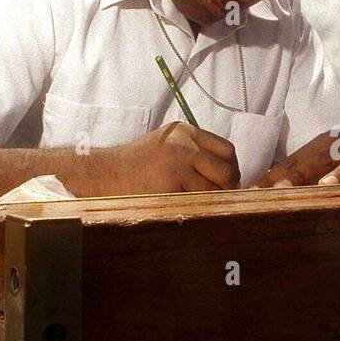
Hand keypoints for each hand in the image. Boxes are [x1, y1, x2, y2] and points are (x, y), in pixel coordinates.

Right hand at [78, 122, 239, 193]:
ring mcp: (176, 167)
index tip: (228, 180)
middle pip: (226, 171)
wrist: (107, 173)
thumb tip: (230, 174)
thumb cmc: (140, 162)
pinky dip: (196, 208)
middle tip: (221, 197)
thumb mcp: (169, 143)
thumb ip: (197, 151)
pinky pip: (196, 203)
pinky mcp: (169, 188)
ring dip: (212, 201)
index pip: (227, 150)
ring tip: (201, 202)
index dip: (232, 168)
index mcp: (185, 132)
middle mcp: (183, 146)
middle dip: (227, 187)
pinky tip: (186, 207)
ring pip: (213, 191)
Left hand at [254, 129, 339, 187]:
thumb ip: (292, 181)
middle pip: (318, 159)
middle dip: (300, 174)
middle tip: (282, 189)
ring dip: (339, 173)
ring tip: (326, 186)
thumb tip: (255, 196)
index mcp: (319, 147)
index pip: (293, 163)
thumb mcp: (318, 169)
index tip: (255, 193)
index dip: (274, 177)